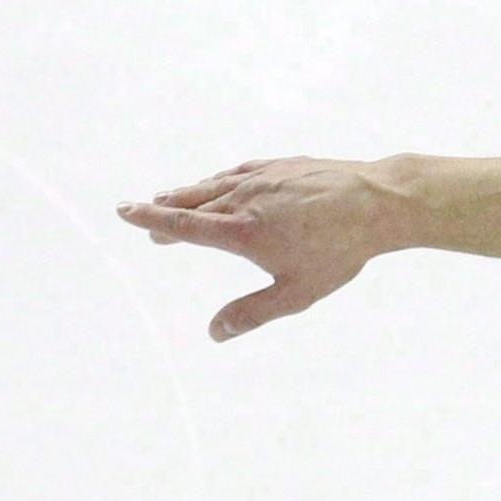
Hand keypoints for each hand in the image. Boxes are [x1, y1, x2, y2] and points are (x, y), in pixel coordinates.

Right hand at [113, 156, 403, 340]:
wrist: (376, 203)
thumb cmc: (339, 251)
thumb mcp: (296, 293)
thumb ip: (252, 313)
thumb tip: (214, 334)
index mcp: (239, 231)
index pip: (182, 226)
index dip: (150, 220)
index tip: (124, 211)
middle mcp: (242, 199)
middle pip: (191, 204)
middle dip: (164, 210)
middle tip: (143, 214)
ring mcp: (260, 178)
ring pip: (212, 186)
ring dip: (187, 193)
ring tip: (169, 198)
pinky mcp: (279, 166)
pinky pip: (237, 173)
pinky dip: (218, 180)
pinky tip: (217, 183)